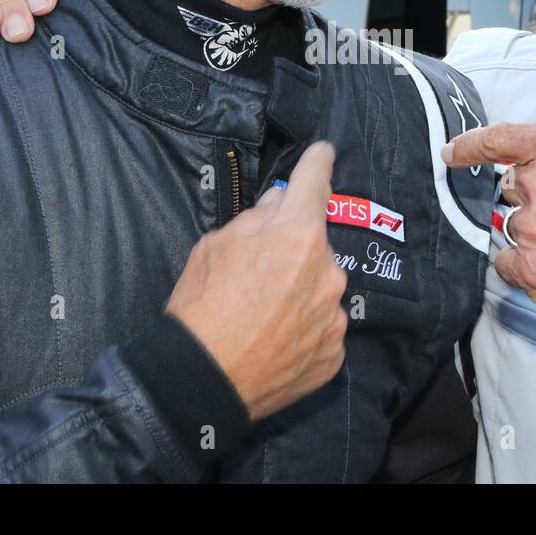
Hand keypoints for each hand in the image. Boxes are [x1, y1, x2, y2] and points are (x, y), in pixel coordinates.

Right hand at [166, 142, 348, 420]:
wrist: (201, 382)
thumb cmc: (202, 307)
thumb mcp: (214, 245)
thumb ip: (256, 218)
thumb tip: (279, 203)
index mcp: (299, 235)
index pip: (315, 183)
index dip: (318, 163)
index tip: (324, 152)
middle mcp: (328, 270)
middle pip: (315, 244)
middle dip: (293, 249)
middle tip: (258, 273)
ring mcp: (333, 315)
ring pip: (320, 287)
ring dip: (300, 290)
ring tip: (262, 315)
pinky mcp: (334, 352)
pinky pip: (321, 326)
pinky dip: (304, 327)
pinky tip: (274, 338)